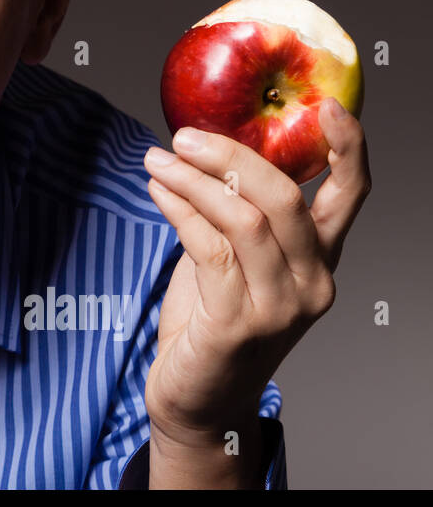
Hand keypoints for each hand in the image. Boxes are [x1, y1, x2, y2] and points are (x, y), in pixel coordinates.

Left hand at [141, 97, 371, 450]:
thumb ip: (233, 213)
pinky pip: (208, 247)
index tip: (326, 106)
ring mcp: (280, 307)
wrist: (198, 400)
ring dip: (195, 180)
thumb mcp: (232, 259)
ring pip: (244, 219)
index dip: (347, 148)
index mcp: (320, 260)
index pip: (350, 197)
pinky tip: (157, 191)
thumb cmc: (211, 322)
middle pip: (285, 198)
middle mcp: (313, 283)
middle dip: (233, 156)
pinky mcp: (239, 323)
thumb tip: (202, 149)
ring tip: (157, 159)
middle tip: (184, 136)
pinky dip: (180, 209)